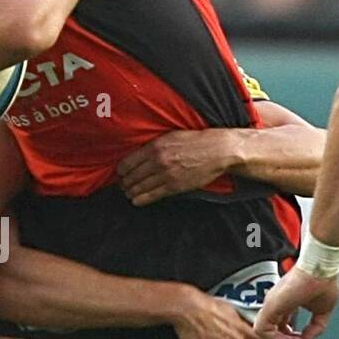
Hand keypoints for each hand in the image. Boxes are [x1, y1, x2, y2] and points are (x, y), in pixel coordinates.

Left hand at [117, 129, 234, 204]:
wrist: (217, 150)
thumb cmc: (195, 141)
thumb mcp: (170, 137)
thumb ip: (153, 146)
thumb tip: (139, 156)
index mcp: (155, 147)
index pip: (128, 163)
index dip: (121, 171)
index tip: (120, 174)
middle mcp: (158, 161)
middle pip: (132, 177)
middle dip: (124, 183)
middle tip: (123, 186)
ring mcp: (166, 175)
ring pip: (140, 187)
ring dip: (131, 192)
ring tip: (128, 194)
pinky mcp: (175, 186)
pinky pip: (152, 195)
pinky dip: (141, 199)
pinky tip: (136, 201)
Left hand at [255, 267, 338, 338]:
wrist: (322, 268)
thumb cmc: (324, 283)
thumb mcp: (322, 313)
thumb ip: (314, 329)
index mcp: (283, 304)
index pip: (278, 327)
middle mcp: (274, 305)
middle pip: (268, 332)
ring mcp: (270, 305)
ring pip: (262, 333)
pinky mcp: (270, 306)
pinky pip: (264, 331)